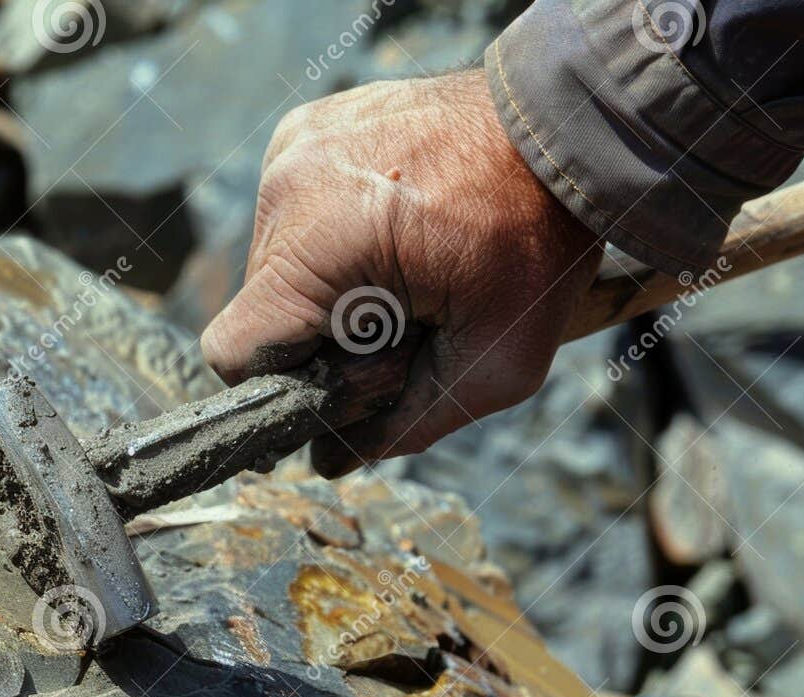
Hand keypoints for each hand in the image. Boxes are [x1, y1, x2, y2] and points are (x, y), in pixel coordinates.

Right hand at [200, 70, 601, 476]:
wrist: (567, 129)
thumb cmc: (541, 242)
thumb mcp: (494, 365)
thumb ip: (405, 426)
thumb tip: (330, 462)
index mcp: (319, 240)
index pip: (236, 352)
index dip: (283, 391)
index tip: (340, 394)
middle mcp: (288, 184)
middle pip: (260, 312)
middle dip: (323, 342)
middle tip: (407, 330)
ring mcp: (295, 146)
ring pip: (276, 266)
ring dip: (330, 292)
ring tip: (409, 278)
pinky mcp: (311, 128)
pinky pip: (294, 214)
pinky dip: (336, 242)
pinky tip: (397, 236)